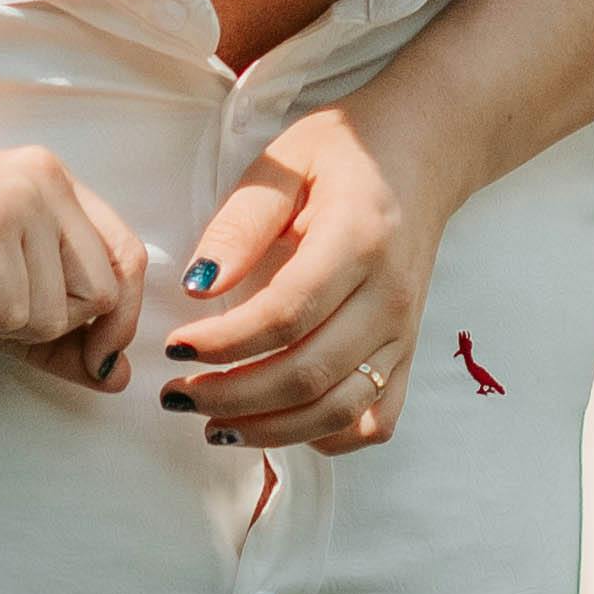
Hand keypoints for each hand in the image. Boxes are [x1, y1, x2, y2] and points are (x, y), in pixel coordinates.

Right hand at [0, 151, 149, 388]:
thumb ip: (61, 340)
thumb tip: (120, 377)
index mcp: (53, 183)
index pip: (130, 260)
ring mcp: (18, 193)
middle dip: (49, 324)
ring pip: (64, 308)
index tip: (94, 357)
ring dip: (6, 322)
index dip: (119, 320)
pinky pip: (18, 312)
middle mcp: (44, 175)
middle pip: (104, 292)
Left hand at [157, 98, 470, 455]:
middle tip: (177, 395)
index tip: (173, 347)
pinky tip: (281, 426)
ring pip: (339, 411)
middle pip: (308, 374)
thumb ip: (239, 225)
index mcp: (358, 242)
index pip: (285, 316)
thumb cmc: (341, 156)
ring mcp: (403, 333)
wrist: (420, 156)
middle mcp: (389, 298)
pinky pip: (375, 421)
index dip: (224, 343)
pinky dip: (328, 437)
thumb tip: (198, 287)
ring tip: (214, 425)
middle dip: (233, 397)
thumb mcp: (281, 166)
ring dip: (271, 430)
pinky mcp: (407, 355)